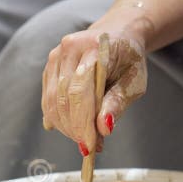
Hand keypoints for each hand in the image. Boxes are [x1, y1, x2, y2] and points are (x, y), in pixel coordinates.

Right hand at [41, 27, 145, 155]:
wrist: (118, 34)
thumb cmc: (129, 59)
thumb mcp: (134, 82)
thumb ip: (117, 103)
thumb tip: (103, 129)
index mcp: (94, 48)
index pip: (80, 90)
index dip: (82, 121)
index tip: (90, 146)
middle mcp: (69, 49)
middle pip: (63, 97)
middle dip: (74, 128)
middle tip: (89, 147)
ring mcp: (55, 56)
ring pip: (52, 100)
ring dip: (65, 126)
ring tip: (83, 139)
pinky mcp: (49, 67)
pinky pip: (48, 98)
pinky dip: (58, 118)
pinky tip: (71, 129)